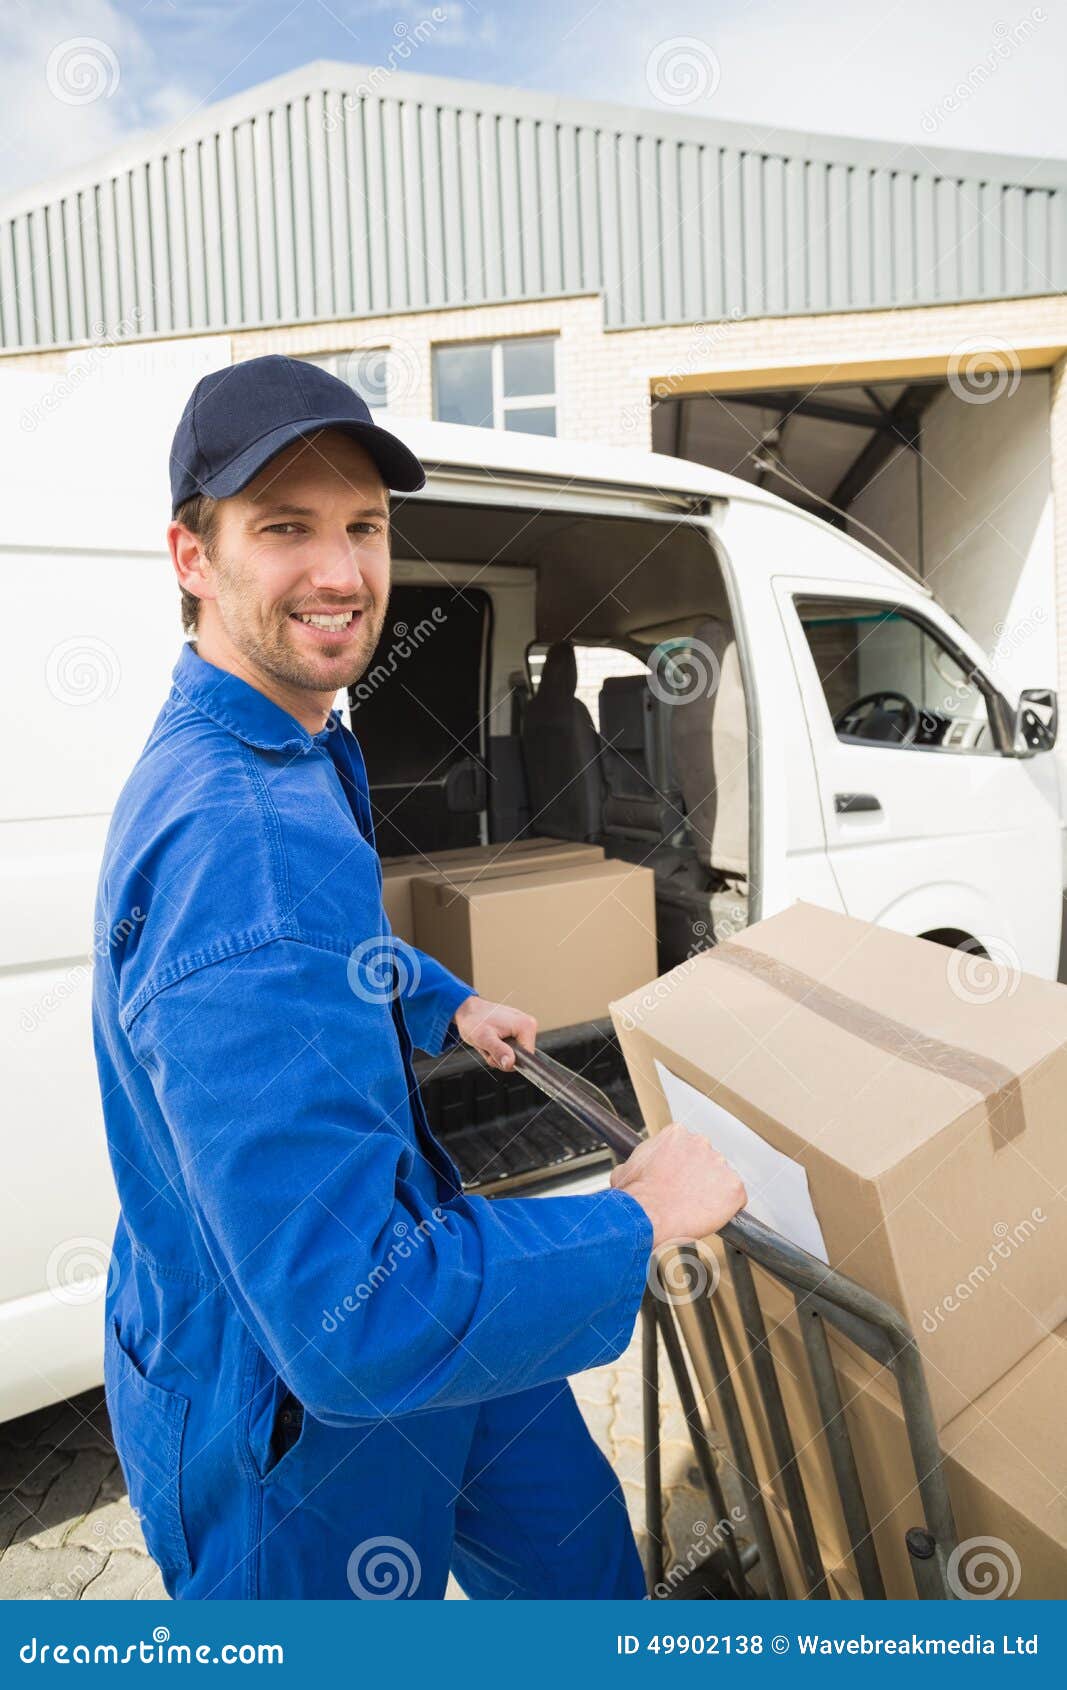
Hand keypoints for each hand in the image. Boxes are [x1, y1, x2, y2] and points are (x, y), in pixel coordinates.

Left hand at [453, 995, 536, 1071]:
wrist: (468, 1010)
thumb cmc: (474, 1020)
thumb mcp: (483, 1038)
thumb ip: (498, 1051)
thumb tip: (510, 1063)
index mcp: (526, 1026)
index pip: (527, 1057)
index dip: (509, 1061)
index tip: (494, 1051)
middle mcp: (528, 1025)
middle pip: (520, 1057)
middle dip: (501, 1057)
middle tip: (488, 1046)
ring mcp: (523, 1027)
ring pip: (514, 1055)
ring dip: (498, 1054)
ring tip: (488, 1042)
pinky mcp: (518, 1030)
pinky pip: (512, 1049)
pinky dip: (499, 1049)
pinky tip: (492, 1040)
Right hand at [610, 1122, 746, 1248]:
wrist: (648, 1216)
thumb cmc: (635, 1197)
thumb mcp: (626, 1170)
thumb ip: (638, 1163)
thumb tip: (630, 1170)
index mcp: (677, 1134)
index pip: (687, 1146)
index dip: (682, 1165)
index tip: (676, 1179)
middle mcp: (702, 1143)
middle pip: (706, 1160)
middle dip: (698, 1176)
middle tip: (685, 1195)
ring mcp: (720, 1165)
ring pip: (721, 1179)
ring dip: (712, 1192)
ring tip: (694, 1209)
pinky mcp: (734, 1188)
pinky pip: (736, 1199)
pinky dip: (727, 1209)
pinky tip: (710, 1216)